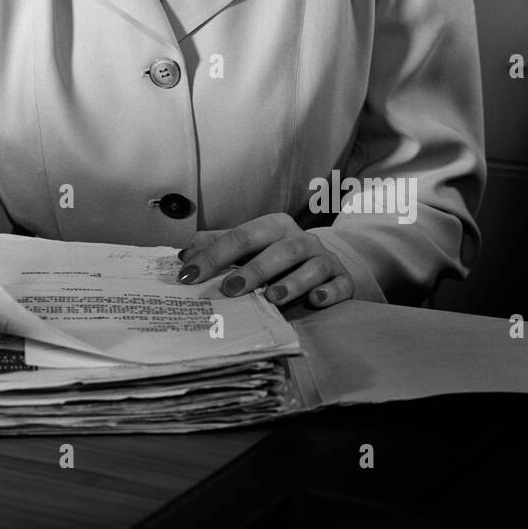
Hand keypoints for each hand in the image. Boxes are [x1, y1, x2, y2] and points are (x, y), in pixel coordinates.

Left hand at [176, 212, 353, 310]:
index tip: (188, 276)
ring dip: (291, 282)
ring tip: (272, 298)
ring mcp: (324, 259)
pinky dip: (329, 293)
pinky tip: (315, 301)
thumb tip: (185, 254)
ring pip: (311, 266)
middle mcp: (301, 239)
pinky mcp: (342, 279)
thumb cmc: (277, 258)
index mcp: (274, 227)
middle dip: (254, 269)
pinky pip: (339, 285)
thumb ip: (218, 247)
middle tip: (230, 289)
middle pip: (279, 249)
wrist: (323, 265)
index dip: (213, 256)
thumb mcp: (249, 248)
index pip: (241, 237)